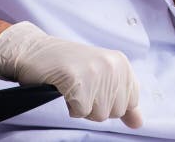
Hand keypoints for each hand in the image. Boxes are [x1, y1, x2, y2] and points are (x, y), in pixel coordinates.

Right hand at [0, 22, 141, 126]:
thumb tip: (139, 123)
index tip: (95, 88)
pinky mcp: (79, 80)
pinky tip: (64, 88)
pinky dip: (70, 106)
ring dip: (83, 106)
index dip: (110, 102)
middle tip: (81, 86)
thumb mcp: (101, 77)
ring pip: (99, 114)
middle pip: (115, 112)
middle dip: (96, 106)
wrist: (35, 51)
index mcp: (122, 63)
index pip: (131, 101)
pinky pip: (81, 112)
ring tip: (73, 86)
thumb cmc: (67, 66)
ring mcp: (98, 71)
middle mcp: (114, 65)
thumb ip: (122, 99)